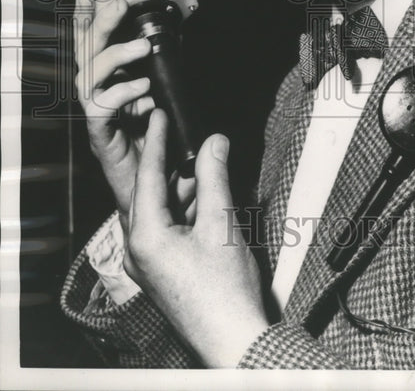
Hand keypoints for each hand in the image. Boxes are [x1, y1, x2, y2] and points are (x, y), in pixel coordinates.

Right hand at [73, 0, 193, 228]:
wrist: (154, 200)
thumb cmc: (160, 151)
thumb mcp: (168, 108)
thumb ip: (166, 85)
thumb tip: (175, 54)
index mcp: (112, 87)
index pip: (96, 48)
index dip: (90, 21)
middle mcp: (99, 99)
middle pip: (87, 55)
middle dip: (99, 25)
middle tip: (118, 5)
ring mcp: (98, 119)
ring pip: (89, 78)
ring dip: (115, 56)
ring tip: (142, 47)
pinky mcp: (102, 140)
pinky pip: (101, 111)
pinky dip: (120, 94)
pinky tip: (141, 88)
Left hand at [124, 109, 268, 366]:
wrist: (233, 341)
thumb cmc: (226, 290)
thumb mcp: (221, 224)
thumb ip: (214, 177)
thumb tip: (214, 141)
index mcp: (145, 238)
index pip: (148, 177)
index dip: (157, 143)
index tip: (161, 116)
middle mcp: (138, 251)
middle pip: (148, 193)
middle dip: (166, 163)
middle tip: (177, 133)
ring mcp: (147, 263)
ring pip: (157, 211)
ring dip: (177, 187)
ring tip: (197, 161)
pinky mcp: (161, 271)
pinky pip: (164, 228)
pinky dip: (180, 209)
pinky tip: (201, 195)